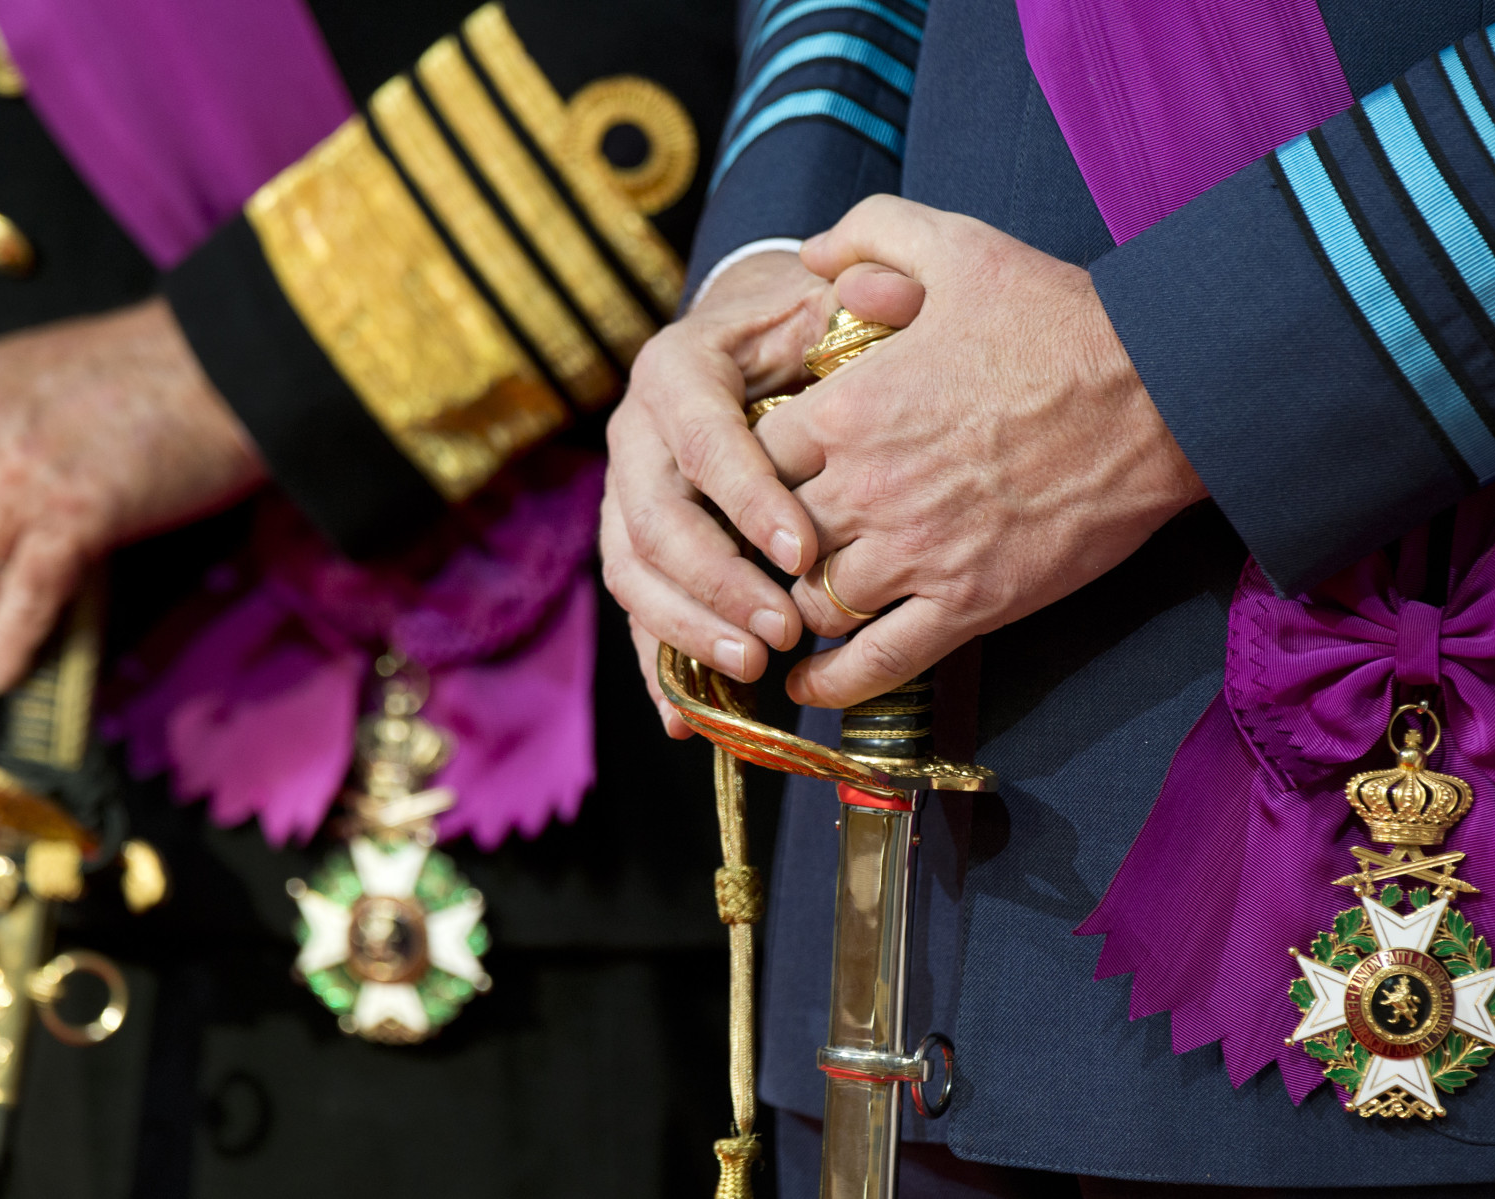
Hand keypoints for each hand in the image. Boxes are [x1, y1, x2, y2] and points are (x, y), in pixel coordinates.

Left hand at [0, 296, 266, 693]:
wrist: (234, 367)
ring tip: (0, 647)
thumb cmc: (171, 367)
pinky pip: (25, 597)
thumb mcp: (58, 374)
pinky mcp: (72, 517)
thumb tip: (6, 501)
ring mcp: (22, 474)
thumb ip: (14, 425)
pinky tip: (6, 670)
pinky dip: (12, 643)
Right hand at [600, 249, 853, 735]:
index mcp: (678, 366)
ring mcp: (627, 492)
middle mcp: (635, 431)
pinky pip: (636, 608)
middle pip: (655, 518)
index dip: (746, 496)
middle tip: (782, 632)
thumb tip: (867, 291)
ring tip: (753, 667)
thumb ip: (860, 291)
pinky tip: (683, 718)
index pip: (701, 435)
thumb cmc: (810, 323)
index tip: (803, 550)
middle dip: (717, 582)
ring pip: (633, 571)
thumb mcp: (835, 296)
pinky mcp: (636, 541)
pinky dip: (657, 664)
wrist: (758, 339)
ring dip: (688, 628)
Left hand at [754, 195, 1207, 708]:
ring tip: (796, 600)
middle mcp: (867, 488)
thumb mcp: (956, 243)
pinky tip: (806, 684)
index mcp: (848, 408)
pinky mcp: (967, 604)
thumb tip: (810, 253)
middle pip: (774, 535)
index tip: (769, 469)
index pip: (752, 457)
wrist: (1159, 391)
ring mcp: (916, 553)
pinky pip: (874, 664)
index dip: (751, 467)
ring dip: (799, 601)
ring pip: (812, 601)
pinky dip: (830, 683)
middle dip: (770, 539)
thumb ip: (869, 234)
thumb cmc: (1057, 316)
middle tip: (775, 542)